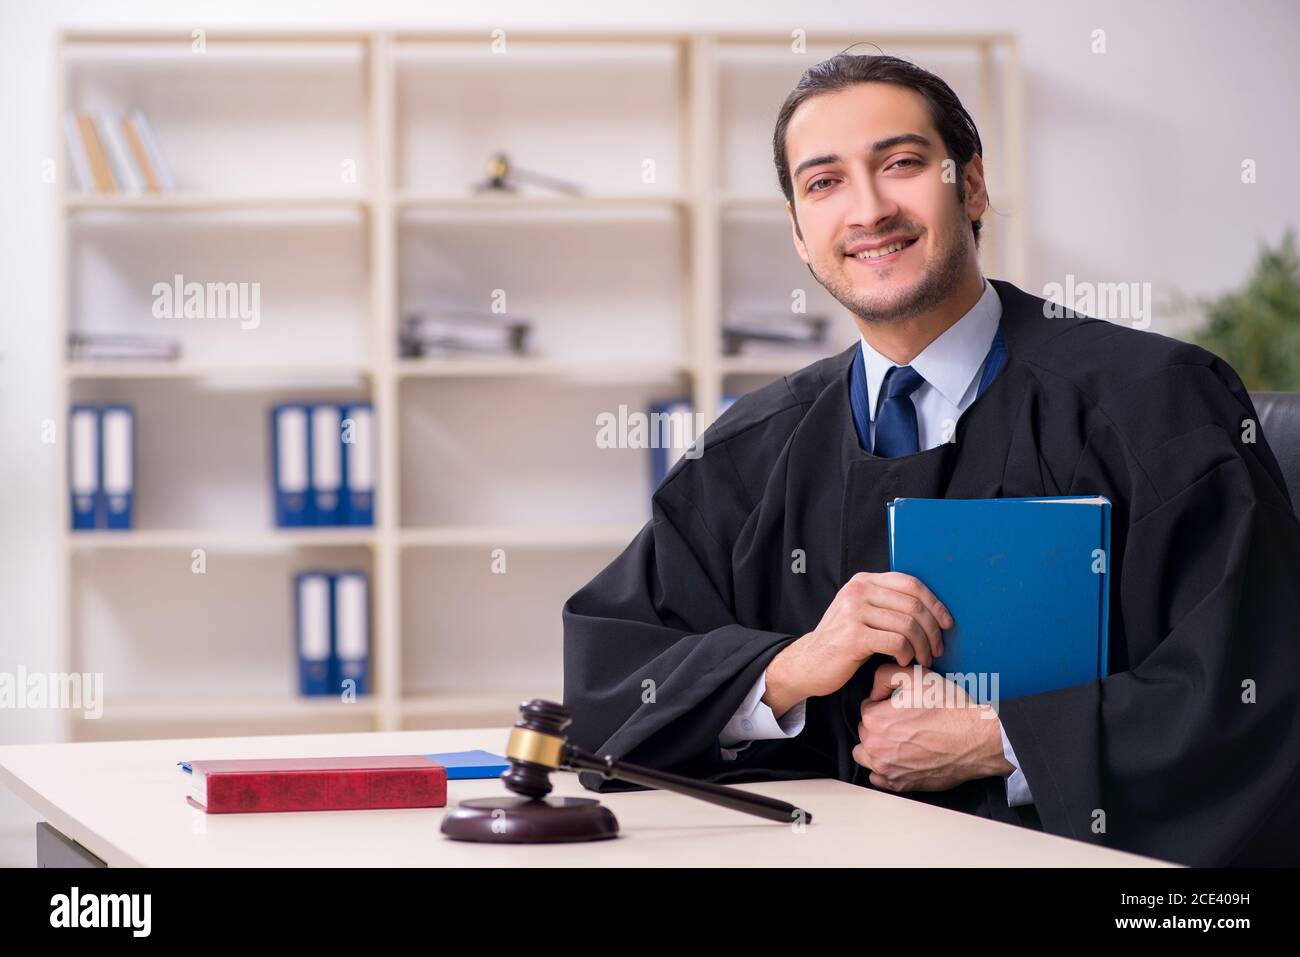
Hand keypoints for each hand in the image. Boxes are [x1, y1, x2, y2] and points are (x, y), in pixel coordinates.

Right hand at [763, 572, 951, 716]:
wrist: (808, 663)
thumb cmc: (841, 641)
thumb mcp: (860, 612)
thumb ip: (886, 603)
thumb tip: (930, 608)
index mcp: (863, 581)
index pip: (911, 584)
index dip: (935, 603)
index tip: (946, 623)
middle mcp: (858, 591)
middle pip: (913, 605)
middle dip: (932, 630)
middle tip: (937, 648)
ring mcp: (854, 612)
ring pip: (908, 625)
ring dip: (922, 646)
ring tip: (923, 658)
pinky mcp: (854, 636)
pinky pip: (896, 642)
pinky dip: (906, 654)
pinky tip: (903, 661)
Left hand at [852, 662, 1011, 792]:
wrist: (977, 739)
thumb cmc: (950, 710)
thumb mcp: (917, 676)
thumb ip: (885, 675)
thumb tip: (874, 690)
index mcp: (875, 719)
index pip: (866, 708)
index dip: (882, 704)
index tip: (898, 707)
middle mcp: (876, 746)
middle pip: (865, 732)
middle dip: (879, 726)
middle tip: (903, 722)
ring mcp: (887, 768)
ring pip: (866, 755)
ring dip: (876, 748)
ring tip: (898, 741)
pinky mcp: (899, 785)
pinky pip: (877, 777)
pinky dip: (885, 769)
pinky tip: (902, 759)